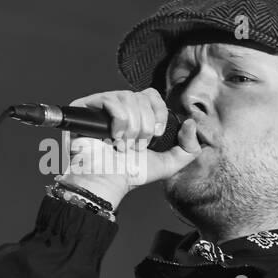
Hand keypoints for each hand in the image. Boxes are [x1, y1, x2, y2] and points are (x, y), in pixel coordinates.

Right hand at [59, 87, 201, 207]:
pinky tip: (112, 139)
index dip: (158, 114)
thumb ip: (189, 148)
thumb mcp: (169, 164)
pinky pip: (111, 100)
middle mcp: (120, 106)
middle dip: (144, 126)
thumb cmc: (131, 173)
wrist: (108, 181)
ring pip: (128, 98)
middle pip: (142, 96)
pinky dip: (118, 123)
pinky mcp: (86, 106)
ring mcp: (102, 105)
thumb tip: (192, 123)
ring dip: (131, 128)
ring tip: (123, 146)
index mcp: (137, 113)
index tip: (154, 137)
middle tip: (136, 146)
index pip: (153, 96)